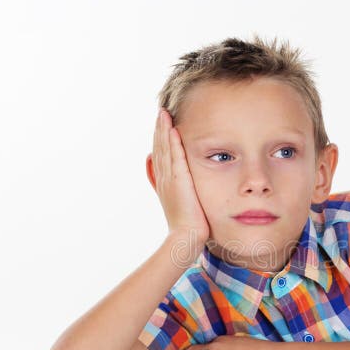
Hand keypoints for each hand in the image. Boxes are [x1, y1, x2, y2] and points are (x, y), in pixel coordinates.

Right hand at [147, 108, 209, 244]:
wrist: (186, 238)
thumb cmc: (189, 224)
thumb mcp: (181, 203)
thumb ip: (177, 188)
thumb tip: (176, 180)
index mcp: (165, 182)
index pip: (161, 154)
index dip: (160, 137)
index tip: (162, 122)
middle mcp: (164, 178)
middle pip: (160, 148)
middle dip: (159, 129)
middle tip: (160, 111)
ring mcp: (170, 180)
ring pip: (165, 150)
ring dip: (163, 131)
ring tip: (164, 114)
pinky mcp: (179, 183)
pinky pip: (175, 159)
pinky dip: (173, 144)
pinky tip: (173, 131)